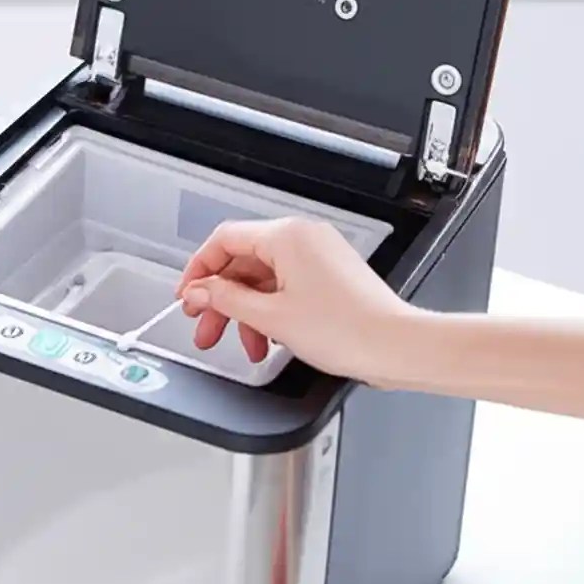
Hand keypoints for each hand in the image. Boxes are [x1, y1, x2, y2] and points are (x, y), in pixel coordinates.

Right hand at [176, 218, 416, 380]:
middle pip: (242, 262)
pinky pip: (285, 287)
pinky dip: (269, 312)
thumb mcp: (270, 317)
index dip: (198, 270)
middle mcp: (303, 238)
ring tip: (240, 345)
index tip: (187, 298)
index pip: (224, 240)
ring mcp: (318, 256)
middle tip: (205, 329)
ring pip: (263, 279)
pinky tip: (266, 341)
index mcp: (286, 236)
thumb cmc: (347, 329)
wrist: (396, 347)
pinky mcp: (329, 275)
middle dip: (220, 300)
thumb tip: (198, 292)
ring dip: (245, 312)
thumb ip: (226, 300)